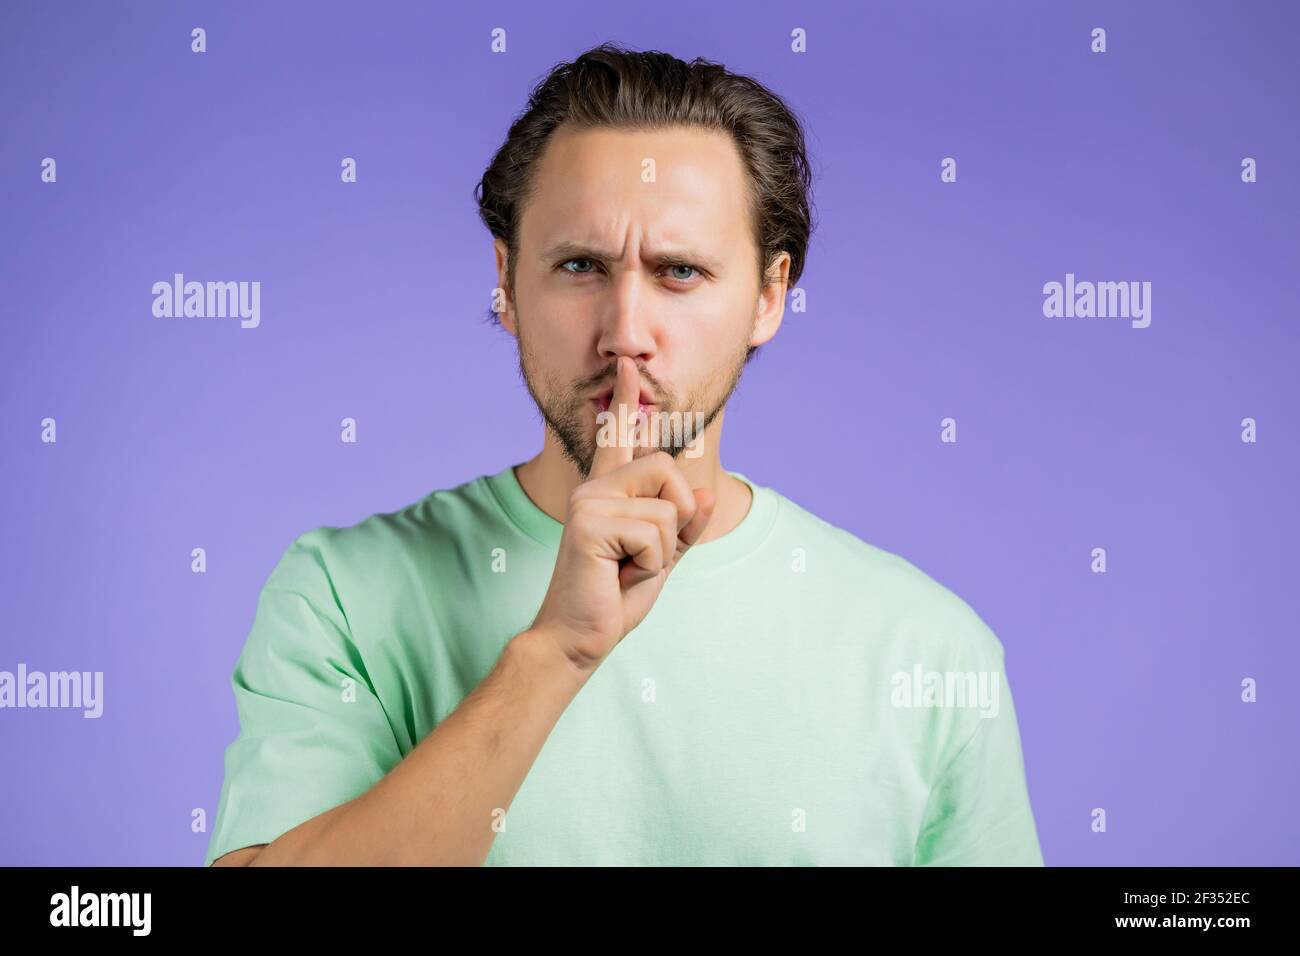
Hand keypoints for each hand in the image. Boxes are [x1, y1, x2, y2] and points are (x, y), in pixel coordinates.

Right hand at [530, 356, 715, 673]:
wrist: (580, 637)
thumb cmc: (615, 598)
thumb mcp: (663, 558)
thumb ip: (685, 524)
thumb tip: (700, 488)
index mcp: (608, 492)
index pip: (618, 438)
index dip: (627, 401)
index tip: (629, 366)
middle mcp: (595, 488)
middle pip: (668, 470)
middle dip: (677, 519)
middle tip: (644, 555)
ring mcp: (588, 501)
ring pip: (668, 508)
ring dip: (663, 551)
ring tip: (626, 569)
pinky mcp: (588, 521)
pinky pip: (656, 533)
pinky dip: (650, 564)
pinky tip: (618, 575)